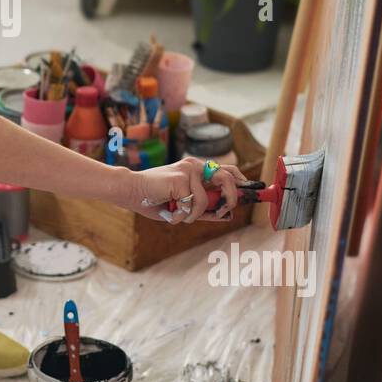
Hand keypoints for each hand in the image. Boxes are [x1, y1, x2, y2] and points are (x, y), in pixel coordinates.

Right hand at [126, 157, 245, 223]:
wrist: (130, 191)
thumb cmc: (154, 199)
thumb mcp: (183, 206)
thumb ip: (203, 208)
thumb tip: (225, 215)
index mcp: (196, 168)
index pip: (227, 170)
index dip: (241, 180)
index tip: (251, 191)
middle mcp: (195, 165)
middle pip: (227, 178)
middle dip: (232, 198)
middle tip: (225, 211)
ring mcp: (188, 170)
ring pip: (206, 200)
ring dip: (194, 215)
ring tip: (178, 216)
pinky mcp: (181, 178)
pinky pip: (192, 206)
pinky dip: (182, 216)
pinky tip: (170, 212)